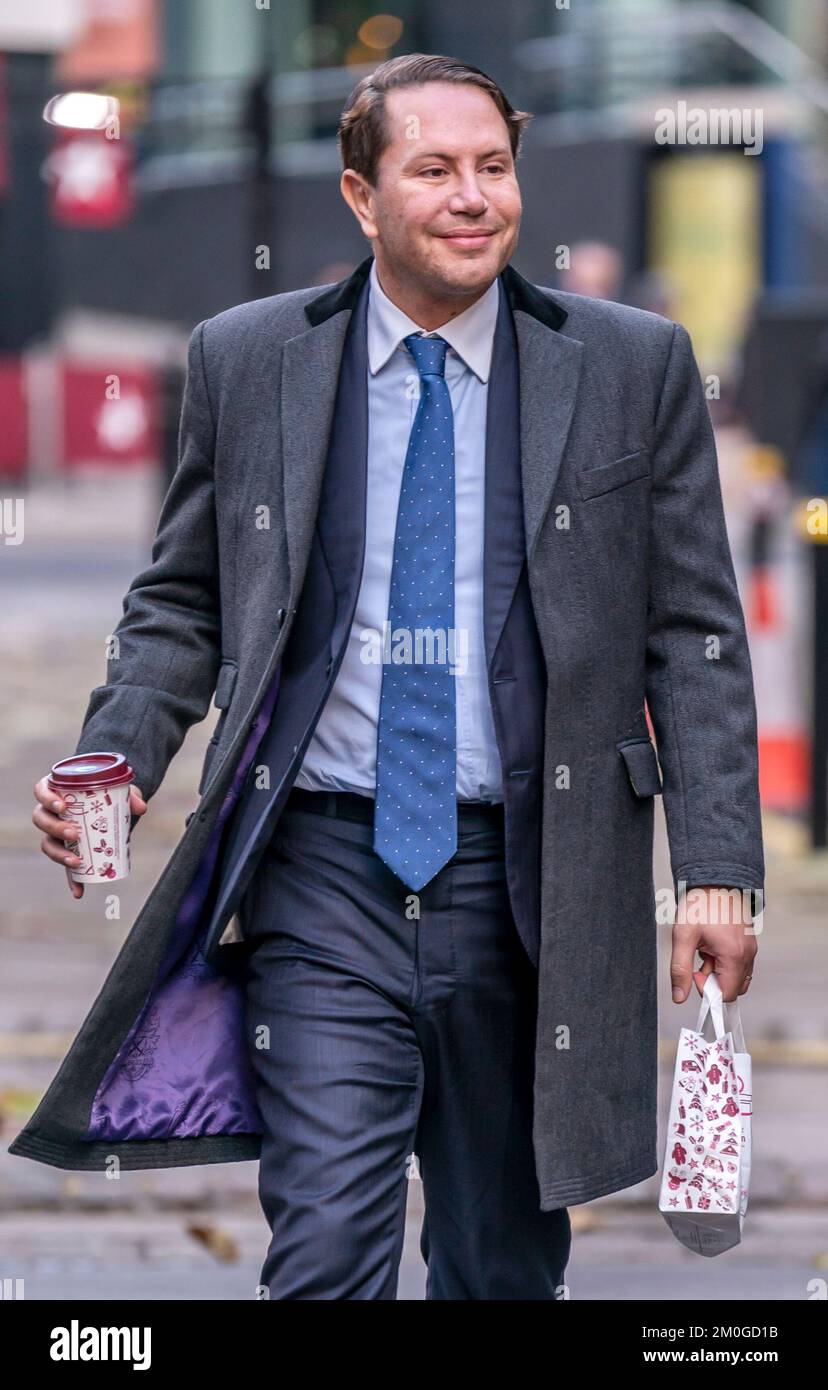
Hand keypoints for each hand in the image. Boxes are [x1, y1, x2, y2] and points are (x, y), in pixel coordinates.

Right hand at [32, 775, 146, 899]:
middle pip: (41, 819)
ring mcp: (55, 833)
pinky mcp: (67, 851)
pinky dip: (72, 880)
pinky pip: (64, 866)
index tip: (62, 806)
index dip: (47, 798)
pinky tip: (79, 892)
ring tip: (76, 861)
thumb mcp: (120, 791)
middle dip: (55, 828)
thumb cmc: (109, 793)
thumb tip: (141, 808)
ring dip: (59, 854)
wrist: (113, 806)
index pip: (41, 791)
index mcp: (57, 790)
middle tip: (74, 834)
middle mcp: (50, 812)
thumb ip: (130, 796)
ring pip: (47, 844)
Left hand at [670, 885, 756, 1003]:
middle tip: (698, 961)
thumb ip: (680, 970)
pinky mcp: (749, 943)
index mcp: (734, 956)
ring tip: (704, 950)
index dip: (707, 990)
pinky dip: (725, 962)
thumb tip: (679, 997)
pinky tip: (711, 945)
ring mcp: (751, 949)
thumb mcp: (683, 936)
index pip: (726, 994)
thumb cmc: (700, 904)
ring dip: (718, 971)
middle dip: (714, 982)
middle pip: (733, 988)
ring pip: (737, 976)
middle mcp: (748, 955)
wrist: (716, 878)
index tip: (694, 972)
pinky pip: (739, 964)